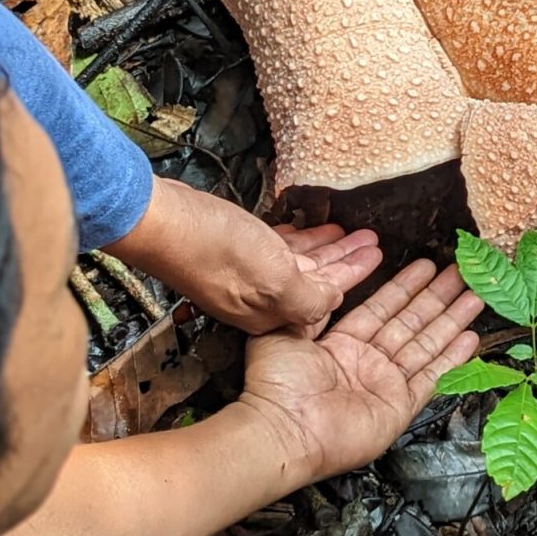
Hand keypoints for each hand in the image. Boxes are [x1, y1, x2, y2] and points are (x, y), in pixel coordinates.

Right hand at [107, 176, 384, 335]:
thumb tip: (332, 303)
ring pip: (296, 261)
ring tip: (352, 229)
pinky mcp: (230, 250)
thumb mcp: (276, 280)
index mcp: (270, 313)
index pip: (324, 298)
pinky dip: (297, 237)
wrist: (159, 222)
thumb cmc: (215, 250)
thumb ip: (309, 298)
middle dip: (346, 262)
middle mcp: (257, 298)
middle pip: (313, 279)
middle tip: (372, 241)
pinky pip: (274, 246)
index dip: (354, 276)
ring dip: (326, 246)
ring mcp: (242, 275)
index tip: (377, 257)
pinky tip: (308, 225)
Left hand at [237, 260, 483, 485]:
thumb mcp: (286, 332)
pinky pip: (431, 378)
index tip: (426, 265)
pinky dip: (452, 359)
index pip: (382, 308)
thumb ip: (313, 309)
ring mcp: (386, 386)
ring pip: (427, 345)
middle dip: (437, 297)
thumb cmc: (275, 385)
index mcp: (343, 345)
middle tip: (461, 273)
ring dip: (451, 320)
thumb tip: (328, 285)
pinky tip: (470, 338)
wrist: (283, 429)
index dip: (405, 287)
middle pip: (412, 323)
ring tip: (475, 296)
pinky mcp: (399, 407)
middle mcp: (368, 363)